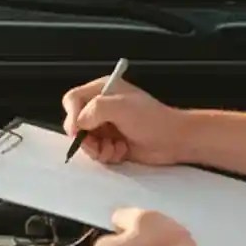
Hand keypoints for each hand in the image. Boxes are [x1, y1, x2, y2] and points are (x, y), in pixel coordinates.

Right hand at [61, 75, 186, 164]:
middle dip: (86, 138)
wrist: (174, 140)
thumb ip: (95, 109)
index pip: (73, 99)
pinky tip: (122, 151)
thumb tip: (79, 123)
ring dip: (98, 149)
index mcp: (103, 90)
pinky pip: (97, 152)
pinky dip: (107, 155)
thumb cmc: (153, 119)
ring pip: (85, 141)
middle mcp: (102, 107)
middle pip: (76, 123)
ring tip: (115, 148)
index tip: (77, 130)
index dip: (71, 115)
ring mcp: (106, 125)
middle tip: (99, 144)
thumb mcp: (121, 107)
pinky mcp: (112, 142)